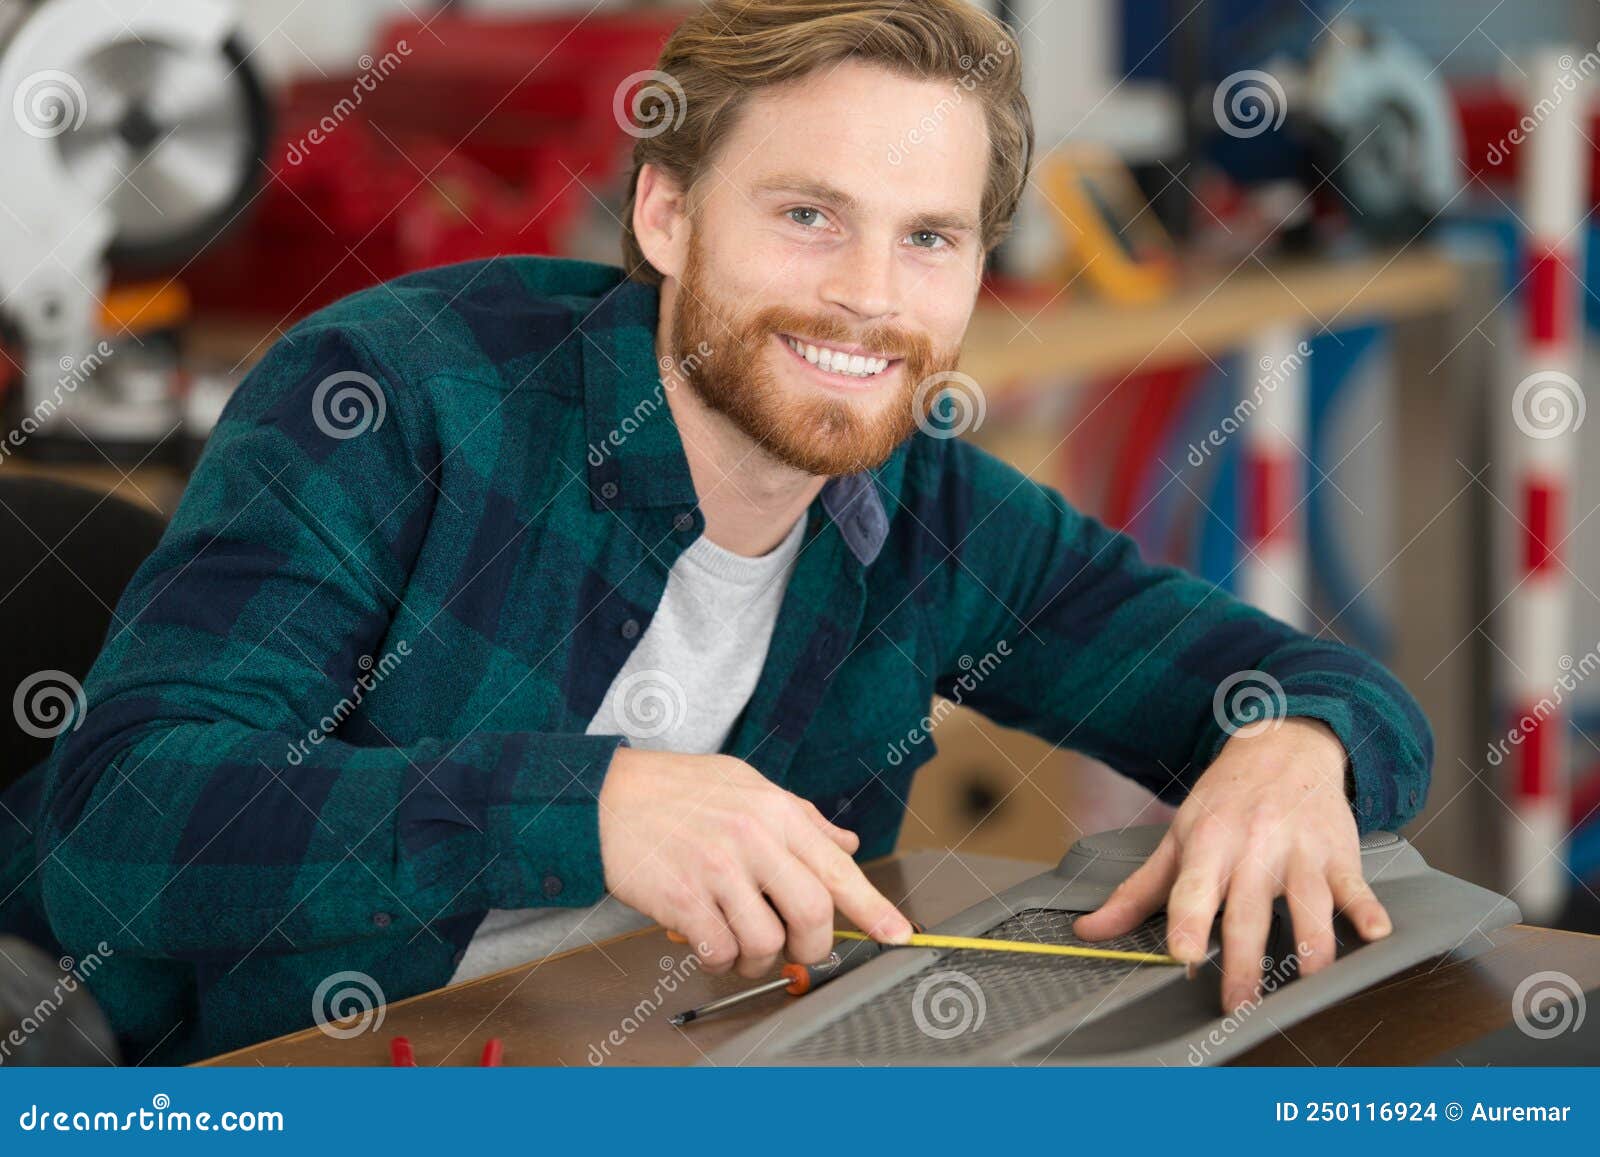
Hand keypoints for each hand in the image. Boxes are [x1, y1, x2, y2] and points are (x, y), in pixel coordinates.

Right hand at [597, 746, 913, 977]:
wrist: (604, 795)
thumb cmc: (676, 789)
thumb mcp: (746, 784)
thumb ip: (801, 817)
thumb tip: (845, 842)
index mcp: (777, 811)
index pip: (839, 869)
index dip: (874, 909)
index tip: (898, 935)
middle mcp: (754, 838)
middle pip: (813, 915)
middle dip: (811, 947)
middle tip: (796, 948)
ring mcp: (717, 869)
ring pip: (766, 943)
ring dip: (756, 959)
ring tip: (737, 941)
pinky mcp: (682, 898)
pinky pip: (719, 952)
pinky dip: (718, 959)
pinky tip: (705, 940)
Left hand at [1073, 718, 1391, 1012]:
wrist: (1284, 746)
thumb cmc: (1224, 801)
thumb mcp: (1176, 838)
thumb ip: (1137, 892)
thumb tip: (1088, 932)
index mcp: (1208, 845)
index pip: (1194, 890)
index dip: (1189, 922)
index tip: (1184, 955)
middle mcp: (1254, 849)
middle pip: (1249, 912)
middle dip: (1245, 963)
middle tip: (1238, 1006)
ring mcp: (1300, 852)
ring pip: (1309, 904)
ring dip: (1311, 945)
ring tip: (1308, 983)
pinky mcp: (1339, 854)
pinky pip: (1356, 886)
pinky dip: (1368, 910)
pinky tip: (1375, 934)